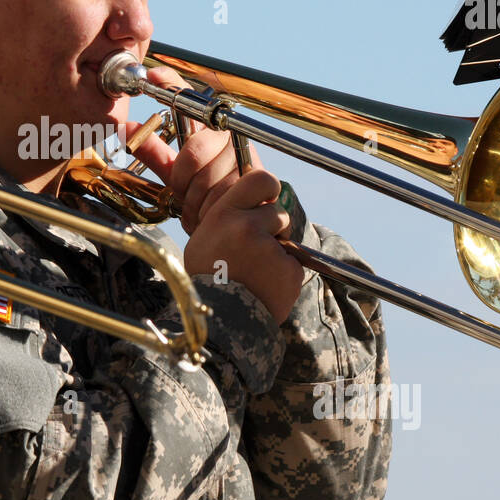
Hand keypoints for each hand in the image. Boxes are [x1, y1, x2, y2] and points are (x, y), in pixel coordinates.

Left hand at [123, 65, 302, 322]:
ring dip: (199, 200)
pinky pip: (230, 193)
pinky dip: (216, 211)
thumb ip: (159, 156)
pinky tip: (219, 219)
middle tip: (185, 197)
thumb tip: (127, 126)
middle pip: (198, 146)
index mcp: (214, 139)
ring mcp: (251, 165)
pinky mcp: (265, 187)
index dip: (175, 87)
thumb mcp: (180, 184)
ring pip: (212, 171)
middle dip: (183, 177)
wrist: (248, 251)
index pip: (196, 103)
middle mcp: (235, 145)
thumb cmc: (214, 214)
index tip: (154, 78)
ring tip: (204, 214)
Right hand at [182, 168, 304, 323]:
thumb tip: (253, 204)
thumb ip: (230, 215)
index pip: (261, 179)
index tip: (266, 199)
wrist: (217, 320)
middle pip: (278, 211)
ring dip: (278, 249)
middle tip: (253, 250)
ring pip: (287, 237)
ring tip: (256, 270)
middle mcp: (247, 225)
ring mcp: (270, 247)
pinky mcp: (289, 269)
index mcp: (224, 213)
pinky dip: (284, 273)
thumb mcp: (206, 236)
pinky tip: (265, 285)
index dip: (268, 189)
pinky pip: (293, 262)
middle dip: (272, 227)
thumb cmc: (207, 279)